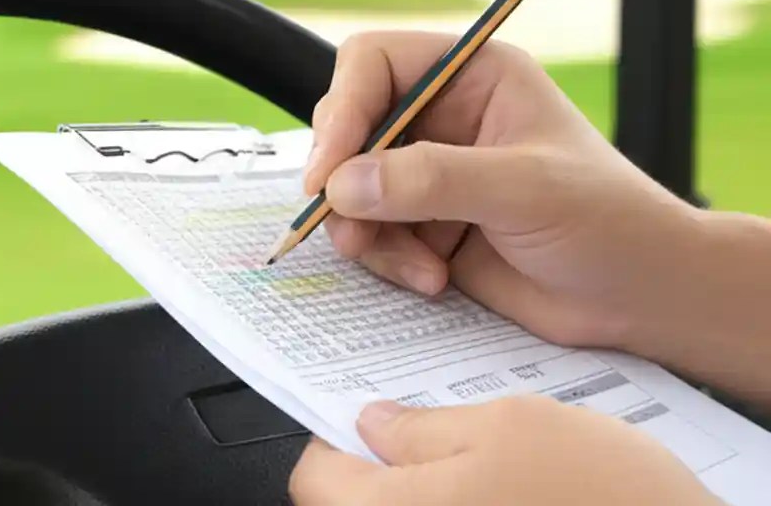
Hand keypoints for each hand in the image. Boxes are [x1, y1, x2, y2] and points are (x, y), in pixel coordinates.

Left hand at [288, 396, 719, 505]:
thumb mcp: (507, 426)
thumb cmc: (598, 493)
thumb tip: (372, 423)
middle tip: (420, 426)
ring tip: (469, 451)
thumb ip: (424, 428)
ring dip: (421, 482)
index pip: (314, 478)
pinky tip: (500, 484)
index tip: (368, 415)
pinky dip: (460, 498)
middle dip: (377, 463)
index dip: (333, 438)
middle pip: (354, 500)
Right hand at [303, 31, 704, 350]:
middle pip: (349, 127)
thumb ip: (433, 179)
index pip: (374, 64)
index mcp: (471, 77)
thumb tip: (345, 183)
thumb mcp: (523, 190)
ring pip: (351, 188)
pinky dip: (387, 260)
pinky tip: (433, 277)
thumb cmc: (608, 222)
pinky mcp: (423, 225)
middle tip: (349, 229)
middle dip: (345, 182)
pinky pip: (370, 233)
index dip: (343, 109)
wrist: (640, 299)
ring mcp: (429, 174)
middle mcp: (442, 118)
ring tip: (415, 266)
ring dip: (367, 233)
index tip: (329, 169)